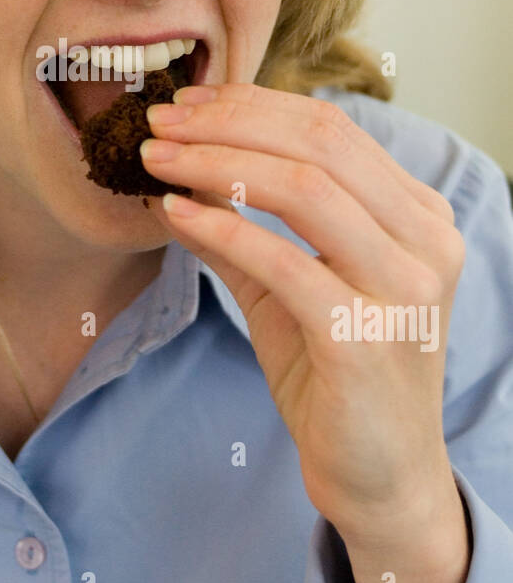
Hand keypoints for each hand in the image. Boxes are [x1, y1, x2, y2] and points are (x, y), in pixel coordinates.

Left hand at [140, 83, 465, 546]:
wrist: (378, 478)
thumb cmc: (337, 377)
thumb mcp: (285, 290)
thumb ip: (242, 230)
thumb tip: (175, 176)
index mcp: (418, 216)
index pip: (332, 130)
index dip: (252, 106)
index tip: (186, 104)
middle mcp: (426, 242)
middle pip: (320, 145)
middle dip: (228, 124)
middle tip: (159, 124)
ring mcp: (403, 289)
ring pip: (305, 190)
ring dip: (216, 164)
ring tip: (155, 160)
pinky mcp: (365, 339)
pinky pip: (284, 263)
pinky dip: (221, 228)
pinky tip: (173, 215)